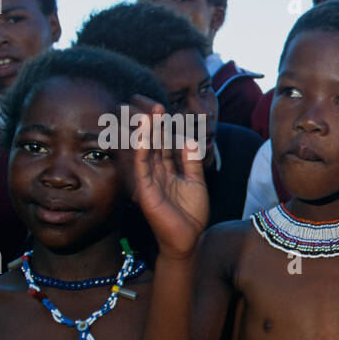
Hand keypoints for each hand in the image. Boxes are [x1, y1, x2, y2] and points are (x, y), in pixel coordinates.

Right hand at [130, 95, 208, 259]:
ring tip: (147, 112)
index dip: (162, 125)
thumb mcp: (196, 181)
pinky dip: (143, 150)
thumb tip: (189, 138)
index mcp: (167, 169)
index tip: (159, 106)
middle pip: (152, 142)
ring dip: (146, 131)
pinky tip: (144, 135)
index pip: (162, 142)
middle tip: (146, 101)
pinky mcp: (145, 190)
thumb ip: (192, 160)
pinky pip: (142, 167)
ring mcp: (148, 180)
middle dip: (150, 123)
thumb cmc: (191, 213)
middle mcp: (155, 172)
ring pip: (145, 151)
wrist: (188, 238)